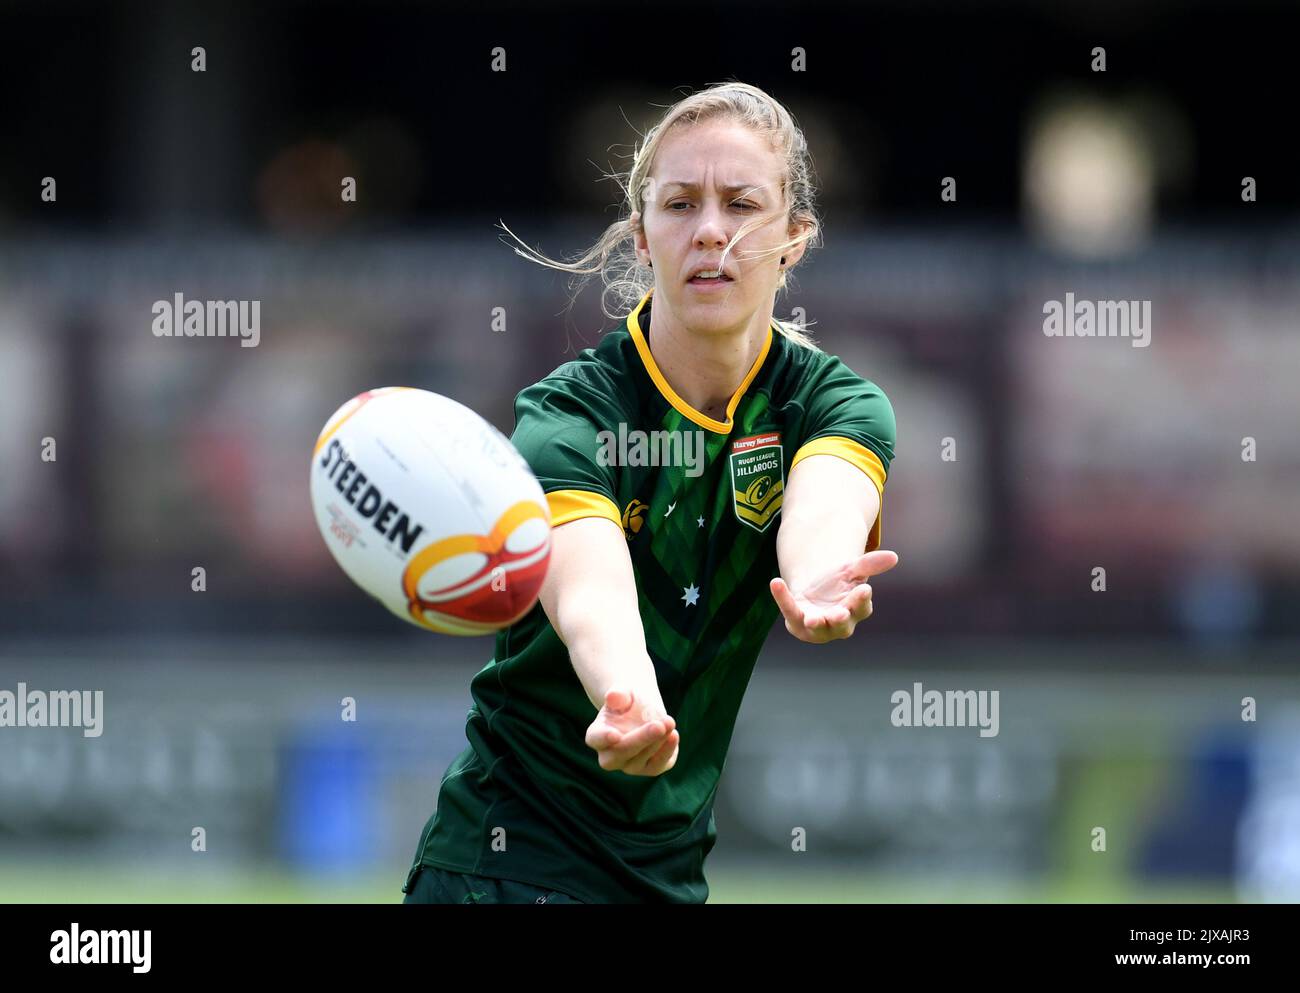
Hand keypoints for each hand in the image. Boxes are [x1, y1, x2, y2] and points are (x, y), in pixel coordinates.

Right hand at [584, 688, 679, 776]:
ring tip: (669, 722)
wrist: (643, 712)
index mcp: (597, 735)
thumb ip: (618, 693)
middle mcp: (610, 756)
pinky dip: (667, 751)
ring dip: (656, 743)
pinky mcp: (650, 768)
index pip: (596, 739)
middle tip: (658, 725)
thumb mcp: (623, 691)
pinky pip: (658, 765)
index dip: (603, 738)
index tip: (614, 734)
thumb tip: (613, 697)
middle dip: (640, 740)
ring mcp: (630, 766)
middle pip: (620, 754)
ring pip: (640, 762)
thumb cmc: (628, 701)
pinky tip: (673, 735)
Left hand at [770, 549, 898, 643]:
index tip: (864, 588)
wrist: (811, 590)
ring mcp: (817, 627)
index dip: (862, 599)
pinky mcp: (797, 623)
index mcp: (856, 610)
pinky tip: (776, 582)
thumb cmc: (838, 583)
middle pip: (842, 623)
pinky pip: (789, 611)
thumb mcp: (852, 569)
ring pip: (817, 628)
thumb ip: (869, 564)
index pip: (862, 607)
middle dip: (840, 619)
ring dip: (815, 623)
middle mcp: (839, 623)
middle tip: (839, 613)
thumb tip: (893, 556)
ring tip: (812, 618)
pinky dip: (782, 598)